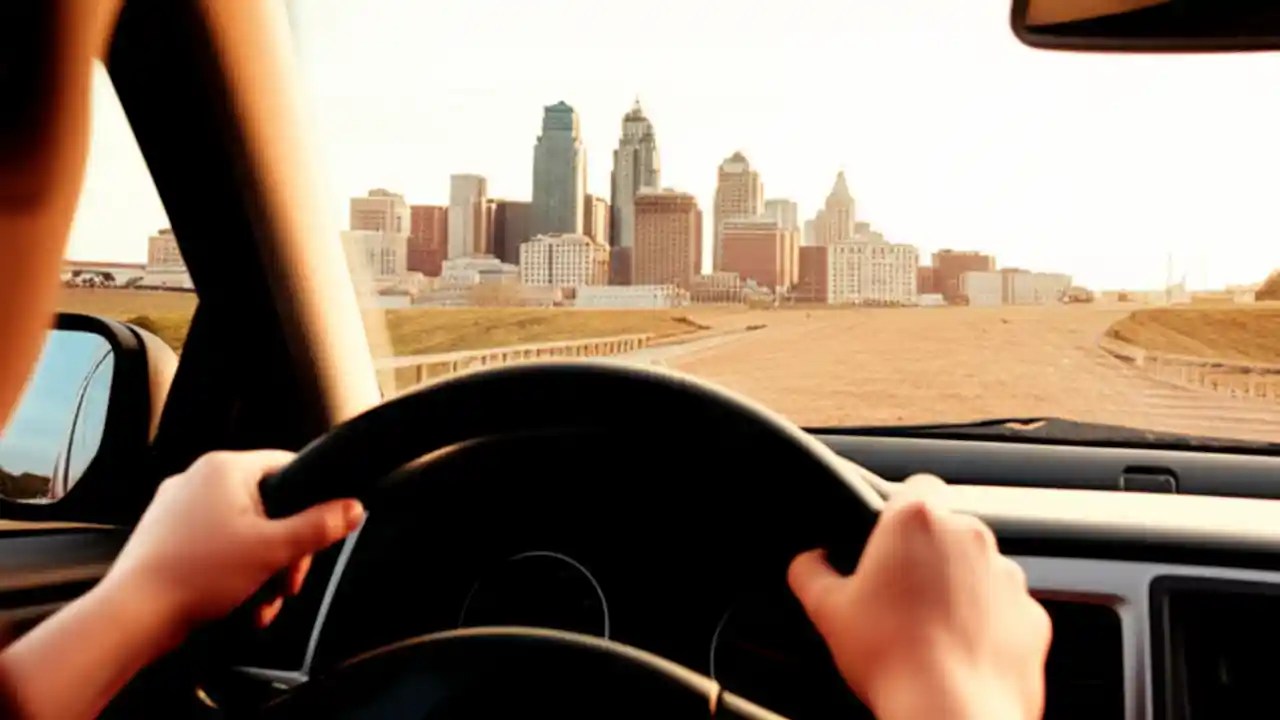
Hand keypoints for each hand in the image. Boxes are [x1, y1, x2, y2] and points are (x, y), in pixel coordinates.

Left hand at [103, 450, 363, 636]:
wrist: (134, 614)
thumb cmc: (196, 574)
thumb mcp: (274, 550)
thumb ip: (320, 526)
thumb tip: (353, 508)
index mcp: (224, 467)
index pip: (288, 466)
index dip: (311, 503)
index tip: (316, 537)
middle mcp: (198, 478)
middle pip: (268, 506)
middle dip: (284, 551)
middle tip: (287, 582)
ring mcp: (178, 507)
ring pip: (243, 531)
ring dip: (262, 568)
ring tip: (260, 600)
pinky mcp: (167, 535)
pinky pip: (216, 545)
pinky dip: (233, 571)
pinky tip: (239, 602)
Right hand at [788, 475, 1050, 719]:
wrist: (950, 711)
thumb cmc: (891, 657)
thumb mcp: (826, 610)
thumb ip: (811, 571)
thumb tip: (808, 562)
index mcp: (916, 521)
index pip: (914, 487)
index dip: (898, 512)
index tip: (886, 541)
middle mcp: (969, 537)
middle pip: (946, 531)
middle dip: (926, 557)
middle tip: (897, 597)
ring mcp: (1008, 576)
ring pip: (978, 571)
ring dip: (958, 590)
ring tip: (927, 631)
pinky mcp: (1032, 615)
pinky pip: (1005, 611)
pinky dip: (987, 625)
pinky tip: (957, 653)